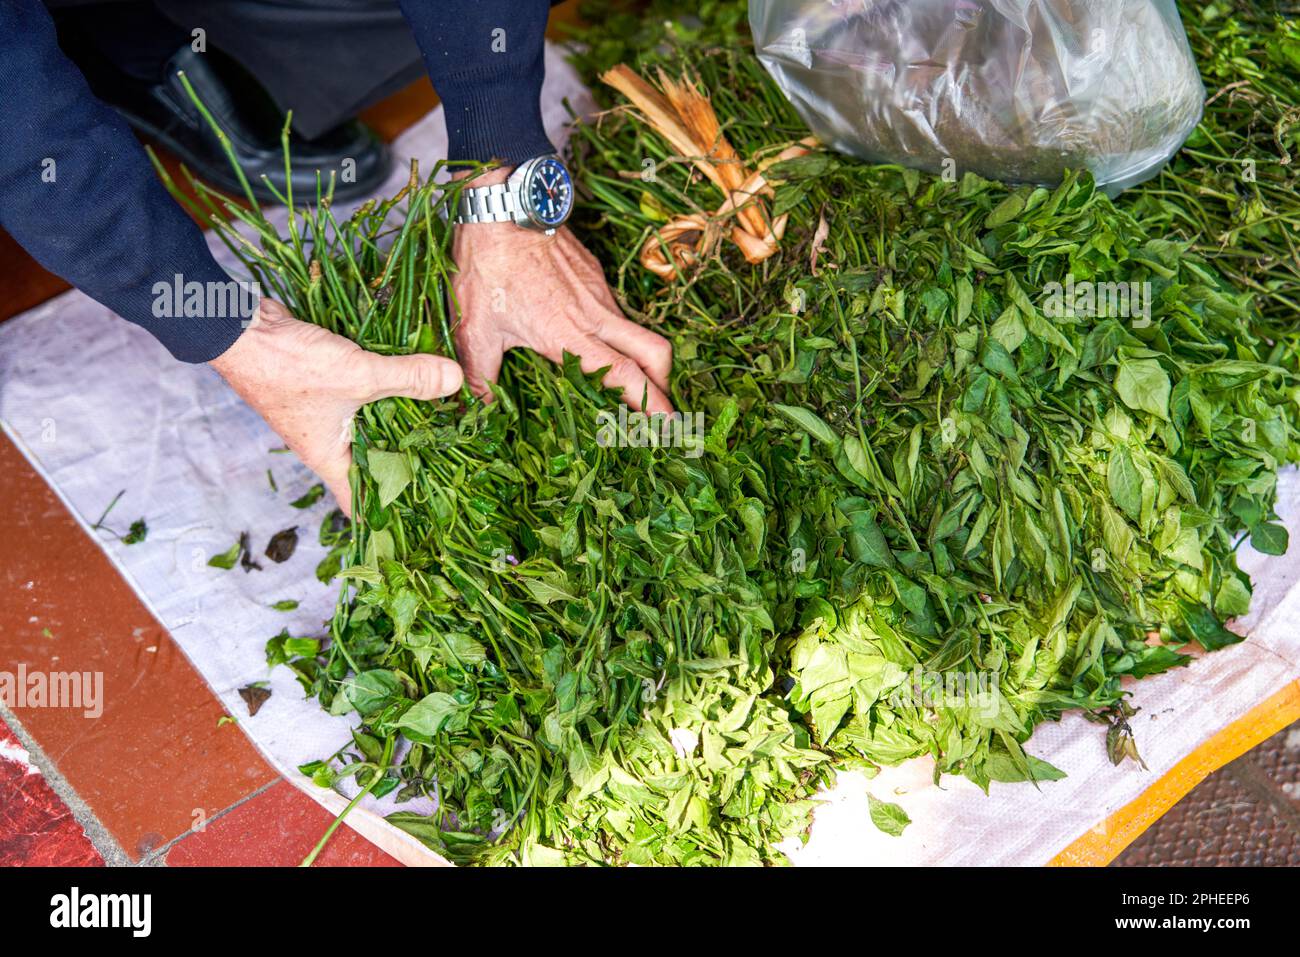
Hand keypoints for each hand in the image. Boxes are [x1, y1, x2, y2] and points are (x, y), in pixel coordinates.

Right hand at [210, 299, 462, 514]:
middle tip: (454, 457)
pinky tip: (418, 381)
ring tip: (446, 419)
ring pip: (372, 425)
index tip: (428, 510)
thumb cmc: (290, 367)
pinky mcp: (327, 385)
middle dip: (410, 459)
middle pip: (375, 461)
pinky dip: (388, 391)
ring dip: (402, 420)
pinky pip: (365, 396)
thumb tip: (457, 381)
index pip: (361, 502)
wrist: (241, 327)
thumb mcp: (358, 375)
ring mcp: (326, 414)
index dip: (390, 513)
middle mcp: (328, 442)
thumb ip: (409, 378)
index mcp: (330, 458)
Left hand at [451, 169, 672, 413]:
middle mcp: (594, 315)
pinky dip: (618, 334)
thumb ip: (480, 376)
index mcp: (569, 334)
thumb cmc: (484, 267)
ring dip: (642, 360)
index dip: (652, 404)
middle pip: (655, 352)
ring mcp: (598, 291)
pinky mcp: (594, 273)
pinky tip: (595, 341)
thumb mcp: (473, 329)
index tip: (669, 426)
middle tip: (661, 410)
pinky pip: (616, 310)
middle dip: (666, 384)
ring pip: (638, 331)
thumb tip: (477, 411)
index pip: (625, 376)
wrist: (500, 204)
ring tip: (629, 384)